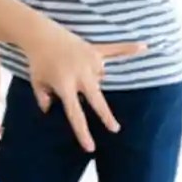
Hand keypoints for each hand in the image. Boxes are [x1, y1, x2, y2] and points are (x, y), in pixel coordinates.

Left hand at [25, 28, 145, 151]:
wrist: (41, 34)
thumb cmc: (38, 61)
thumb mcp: (37, 83)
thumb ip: (43, 98)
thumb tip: (49, 110)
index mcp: (65, 86)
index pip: (75, 114)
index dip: (82, 132)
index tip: (90, 147)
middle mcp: (80, 75)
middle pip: (96, 100)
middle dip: (106, 116)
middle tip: (115, 129)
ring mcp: (89, 62)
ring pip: (100, 79)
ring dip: (91, 79)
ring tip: (72, 67)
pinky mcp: (94, 50)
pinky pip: (115, 50)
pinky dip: (129, 48)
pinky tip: (145, 47)